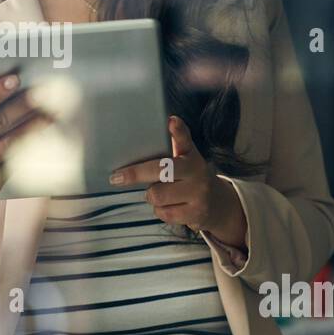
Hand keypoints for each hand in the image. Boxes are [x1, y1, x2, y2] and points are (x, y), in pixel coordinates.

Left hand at [109, 115, 247, 248]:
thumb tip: (170, 120)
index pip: (185, 141)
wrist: (217, 204)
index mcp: (192, 156)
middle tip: (116, 177)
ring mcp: (198, 194)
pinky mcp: (195, 214)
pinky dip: (160, 210)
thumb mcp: (187, 158)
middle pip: (160, 171)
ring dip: (151, 195)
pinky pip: (163, 213)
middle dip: (135, 174)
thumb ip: (177, 141)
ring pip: (157, 195)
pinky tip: (168, 206)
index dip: (178, 131)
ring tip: (158, 192)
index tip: (171, 121)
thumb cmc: (191, 177)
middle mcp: (197, 173)